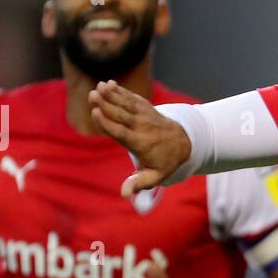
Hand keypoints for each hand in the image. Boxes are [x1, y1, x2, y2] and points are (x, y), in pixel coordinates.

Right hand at [88, 80, 192, 197]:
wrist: (185, 143)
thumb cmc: (165, 162)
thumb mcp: (156, 176)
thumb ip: (139, 183)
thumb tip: (124, 194)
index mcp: (140, 143)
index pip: (122, 132)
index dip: (107, 123)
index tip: (95, 113)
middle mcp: (142, 127)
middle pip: (122, 114)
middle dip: (106, 104)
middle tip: (91, 95)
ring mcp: (145, 116)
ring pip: (126, 103)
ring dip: (112, 94)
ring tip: (99, 86)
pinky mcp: (146, 108)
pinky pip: (133, 98)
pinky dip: (122, 91)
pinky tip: (109, 83)